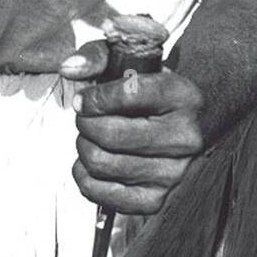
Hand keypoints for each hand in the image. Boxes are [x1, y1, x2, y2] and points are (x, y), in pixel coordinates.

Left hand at [69, 67, 204, 215]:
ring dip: (84, 147)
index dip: (94, 97)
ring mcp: (172, 173)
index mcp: (183, 96)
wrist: (187, 124)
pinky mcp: (155, 200)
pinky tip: (92, 161)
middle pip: (110, 134)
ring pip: (102, 164)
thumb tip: (69, 68)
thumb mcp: (131, 62)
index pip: (127, 94)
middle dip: (85, 123)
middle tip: (86, 117)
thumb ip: (96, 56)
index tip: (84, 99)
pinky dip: (84, 177)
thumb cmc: (151, 92)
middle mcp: (185, 138)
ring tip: (91, 136)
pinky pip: (101, 194)